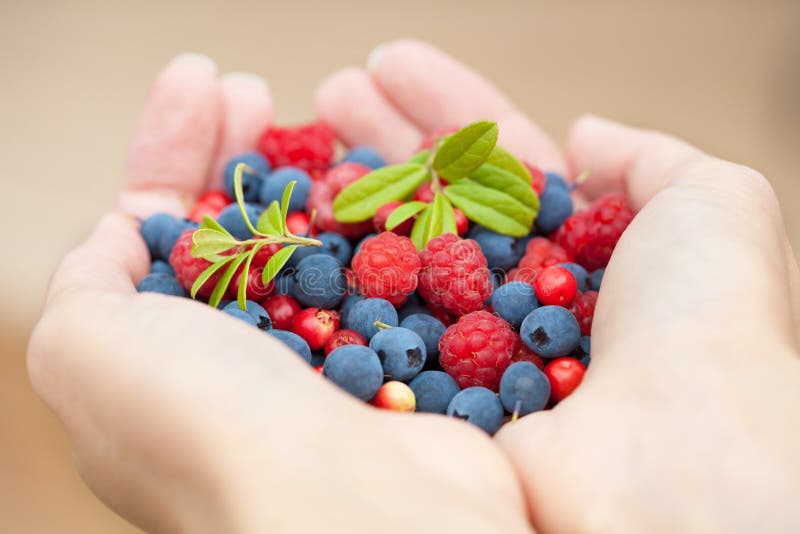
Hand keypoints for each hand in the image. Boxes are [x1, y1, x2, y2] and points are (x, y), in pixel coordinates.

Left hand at [27, 54, 531, 532]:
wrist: (356, 514)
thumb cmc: (207, 429)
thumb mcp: (82, 351)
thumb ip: (85, 281)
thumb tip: (126, 230)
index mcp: (158, 360)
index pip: (153, 233)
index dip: (170, 154)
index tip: (201, 85)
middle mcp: (237, 362)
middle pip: (233, 229)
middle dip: (236, 152)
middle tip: (254, 89)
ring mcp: (320, 359)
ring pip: (308, 241)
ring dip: (305, 171)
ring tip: (315, 108)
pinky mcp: (390, 359)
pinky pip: (376, 266)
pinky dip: (372, 213)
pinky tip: (373, 170)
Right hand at [316, 40, 799, 531]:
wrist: (670, 454)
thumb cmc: (701, 318)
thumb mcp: (711, 202)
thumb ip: (650, 159)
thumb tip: (586, 133)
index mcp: (578, 252)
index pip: (495, 164)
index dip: (444, 113)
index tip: (390, 67)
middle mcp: (517, 302)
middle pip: (437, 207)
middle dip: (382, 144)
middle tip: (330, 94)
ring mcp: (467, 351)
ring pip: (394, 261)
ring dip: (346, 199)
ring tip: (291, 141)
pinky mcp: (429, 399)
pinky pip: (368, 329)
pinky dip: (331, 282)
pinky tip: (293, 230)